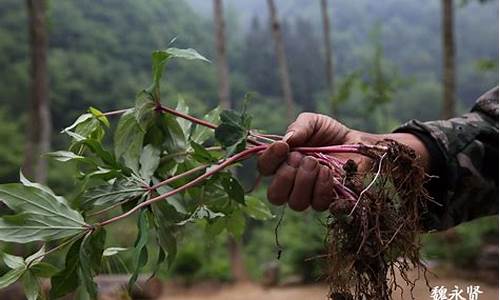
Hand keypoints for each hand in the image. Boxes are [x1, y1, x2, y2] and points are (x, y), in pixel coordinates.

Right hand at [257, 113, 429, 211]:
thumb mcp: (313, 122)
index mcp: (282, 163)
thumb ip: (298, 127)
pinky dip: (322, 188)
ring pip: (296, 203)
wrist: (358, 142)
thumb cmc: (330, 133)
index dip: (269, 160)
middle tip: (302, 158)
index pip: (264, 169)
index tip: (283, 147)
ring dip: (305, 181)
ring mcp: (309, 195)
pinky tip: (329, 173)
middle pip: (275, 196)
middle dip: (286, 176)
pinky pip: (319, 205)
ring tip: (317, 163)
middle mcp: (291, 184)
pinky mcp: (329, 202)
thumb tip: (286, 141)